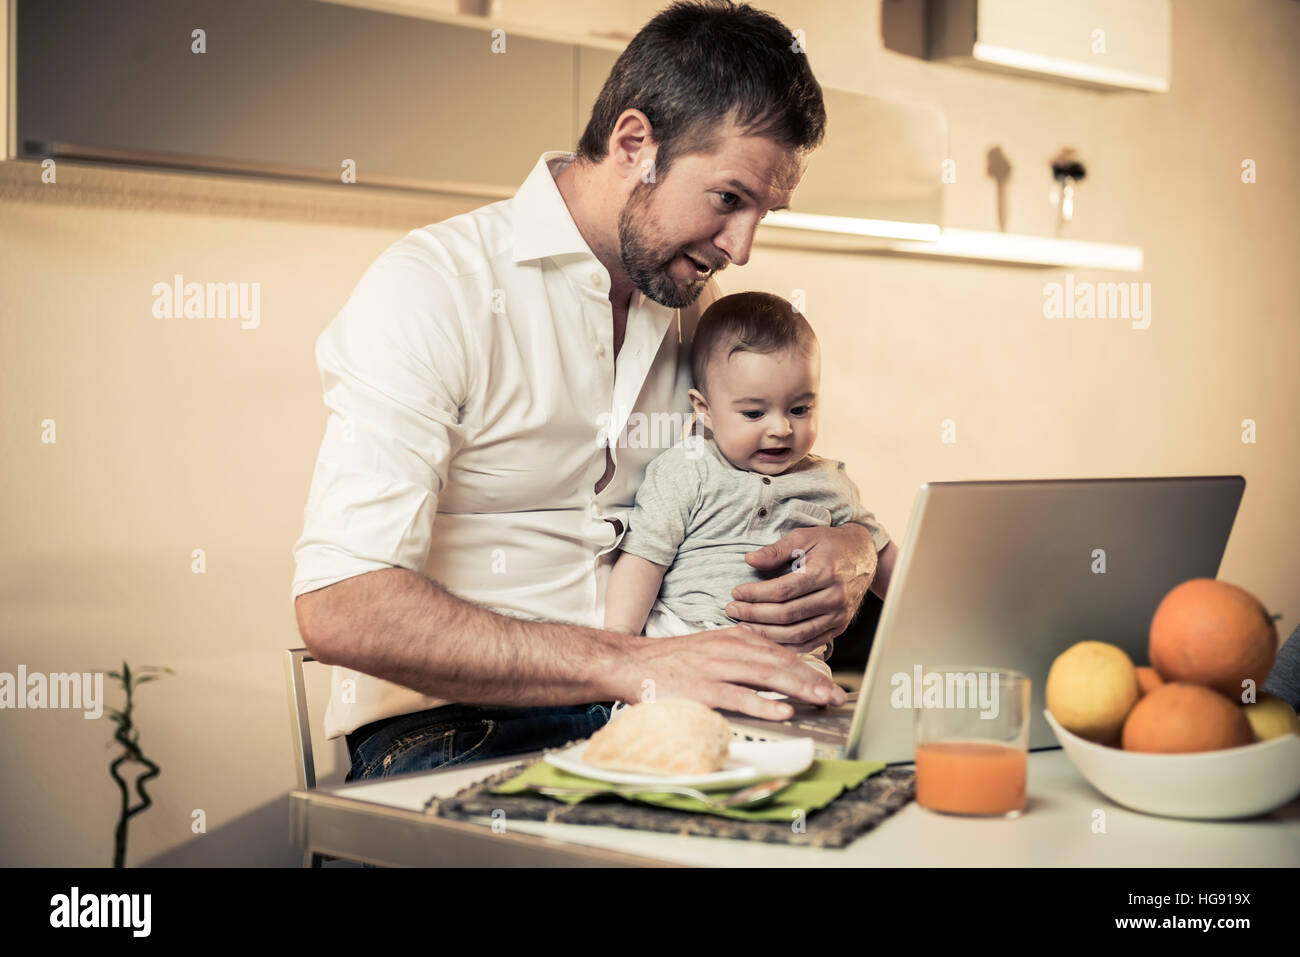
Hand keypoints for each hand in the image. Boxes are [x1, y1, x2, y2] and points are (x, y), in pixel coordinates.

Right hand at [613, 625, 846, 719]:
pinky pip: (739, 697)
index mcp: (735, 639)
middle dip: (814, 680)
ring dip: (799, 689)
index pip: (781, 654)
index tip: (830, 684)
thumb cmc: (672, 661)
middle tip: (837, 696)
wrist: (632, 663)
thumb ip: (742, 654)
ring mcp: (717, 668)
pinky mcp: (703, 688)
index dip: (809, 669)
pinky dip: (763, 703)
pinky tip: (783, 711)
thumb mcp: (713, 648)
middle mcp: (731, 650)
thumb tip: (773, 667)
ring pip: (767, 677)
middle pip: (781, 664)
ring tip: (823, 701)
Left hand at [725, 524, 876, 654]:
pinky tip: (767, 641)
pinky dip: (787, 646)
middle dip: (755, 615)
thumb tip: (750, 560)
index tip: (736, 593)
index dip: (756, 594)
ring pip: (797, 633)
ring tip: (744, 627)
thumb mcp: (804, 537)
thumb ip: (777, 550)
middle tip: (733, 611)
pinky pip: (811, 643)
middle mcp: (834, 597)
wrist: (865, 555)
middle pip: (787, 614)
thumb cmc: (831, 544)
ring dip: (767, 634)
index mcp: (824, 572)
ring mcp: (839, 615)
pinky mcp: (840, 627)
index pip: (783, 590)